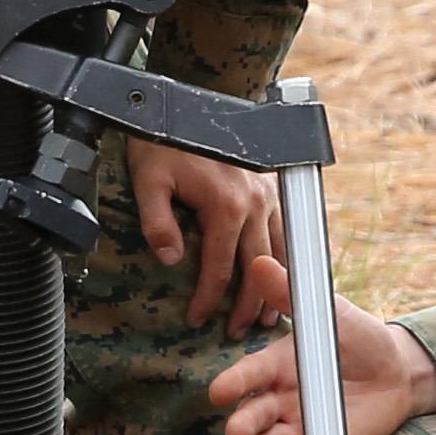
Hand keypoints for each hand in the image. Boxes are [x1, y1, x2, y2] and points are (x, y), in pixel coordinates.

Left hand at [124, 143, 291, 332]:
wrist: (187, 101)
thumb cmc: (164, 138)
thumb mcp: (149, 179)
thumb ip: (158, 223)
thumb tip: (171, 260)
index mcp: (225, 207)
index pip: (219, 269)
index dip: (208, 300)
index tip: (197, 321)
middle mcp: (255, 203)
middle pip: (257, 269)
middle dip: (248, 306)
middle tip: (237, 333)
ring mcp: (269, 193)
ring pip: (279, 252)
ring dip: (275, 287)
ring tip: (269, 316)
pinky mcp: (273, 184)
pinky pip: (286, 229)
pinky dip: (286, 257)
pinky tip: (284, 273)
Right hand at [206, 302, 435, 434]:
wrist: (397, 371)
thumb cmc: (356, 337)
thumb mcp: (328, 313)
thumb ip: (292, 295)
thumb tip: (260, 262)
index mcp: (278, 364)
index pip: (250, 375)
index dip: (234, 384)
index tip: (218, 393)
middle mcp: (282, 398)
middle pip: (254, 415)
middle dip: (242, 425)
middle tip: (235, 433)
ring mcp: (302, 425)